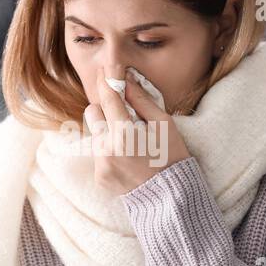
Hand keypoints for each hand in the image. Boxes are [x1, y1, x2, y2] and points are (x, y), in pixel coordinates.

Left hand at [87, 63, 189, 194]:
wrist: (170, 197)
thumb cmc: (172, 156)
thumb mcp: (164, 124)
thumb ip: (141, 100)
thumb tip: (125, 79)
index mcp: (124, 134)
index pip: (108, 98)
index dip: (107, 80)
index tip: (106, 68)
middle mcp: (106, 149)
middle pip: (92, 112)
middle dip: (105, 108)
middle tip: (124, 113)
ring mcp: (101, 165)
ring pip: (95, 133)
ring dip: (108, 130)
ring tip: (130, 141)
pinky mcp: (99, 177)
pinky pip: (99, 154)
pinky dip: (110, 150)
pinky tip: (129, 158)